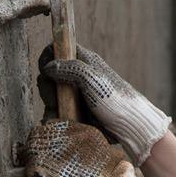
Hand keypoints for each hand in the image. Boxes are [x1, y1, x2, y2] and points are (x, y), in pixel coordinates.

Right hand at [42, 45, 170, 165]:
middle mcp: (78, 76)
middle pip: (50, 75)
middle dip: (48, 88)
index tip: (46, 71)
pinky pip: (58, 110)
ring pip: (52, 95)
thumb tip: (48, 67)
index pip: (59, 49)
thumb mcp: (93, 80)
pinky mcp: (76, 111)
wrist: (130, 127)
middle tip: (54, 100)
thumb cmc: (116, 100)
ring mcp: (77, 94)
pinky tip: (59, 122)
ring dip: (52, 105)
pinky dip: (55, 116)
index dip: (48, 57)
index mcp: (85, 61)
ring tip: (60, 115)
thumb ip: (71, 68)